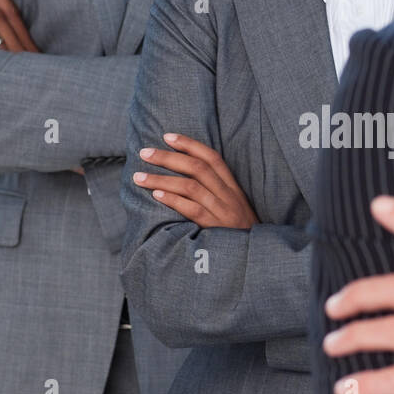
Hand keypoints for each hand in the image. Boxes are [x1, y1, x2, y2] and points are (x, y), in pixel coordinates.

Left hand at [133, 133, 257, 228]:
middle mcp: (229, 196)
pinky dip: (174, 200)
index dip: (189, 144)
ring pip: (191, 187)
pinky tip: (157, 195)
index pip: (212, 158)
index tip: (167, 137)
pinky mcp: (216, 229)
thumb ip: (216, 192)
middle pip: (197, 168)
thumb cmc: (239, 232)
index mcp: (233, 187)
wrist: (255, 257)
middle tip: (144, 152)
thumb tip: (184, 177)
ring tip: (139, 177)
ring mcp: (223, 211)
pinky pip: (193, 210)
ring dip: (162, 179)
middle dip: (168, 158)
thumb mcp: (233, 207)